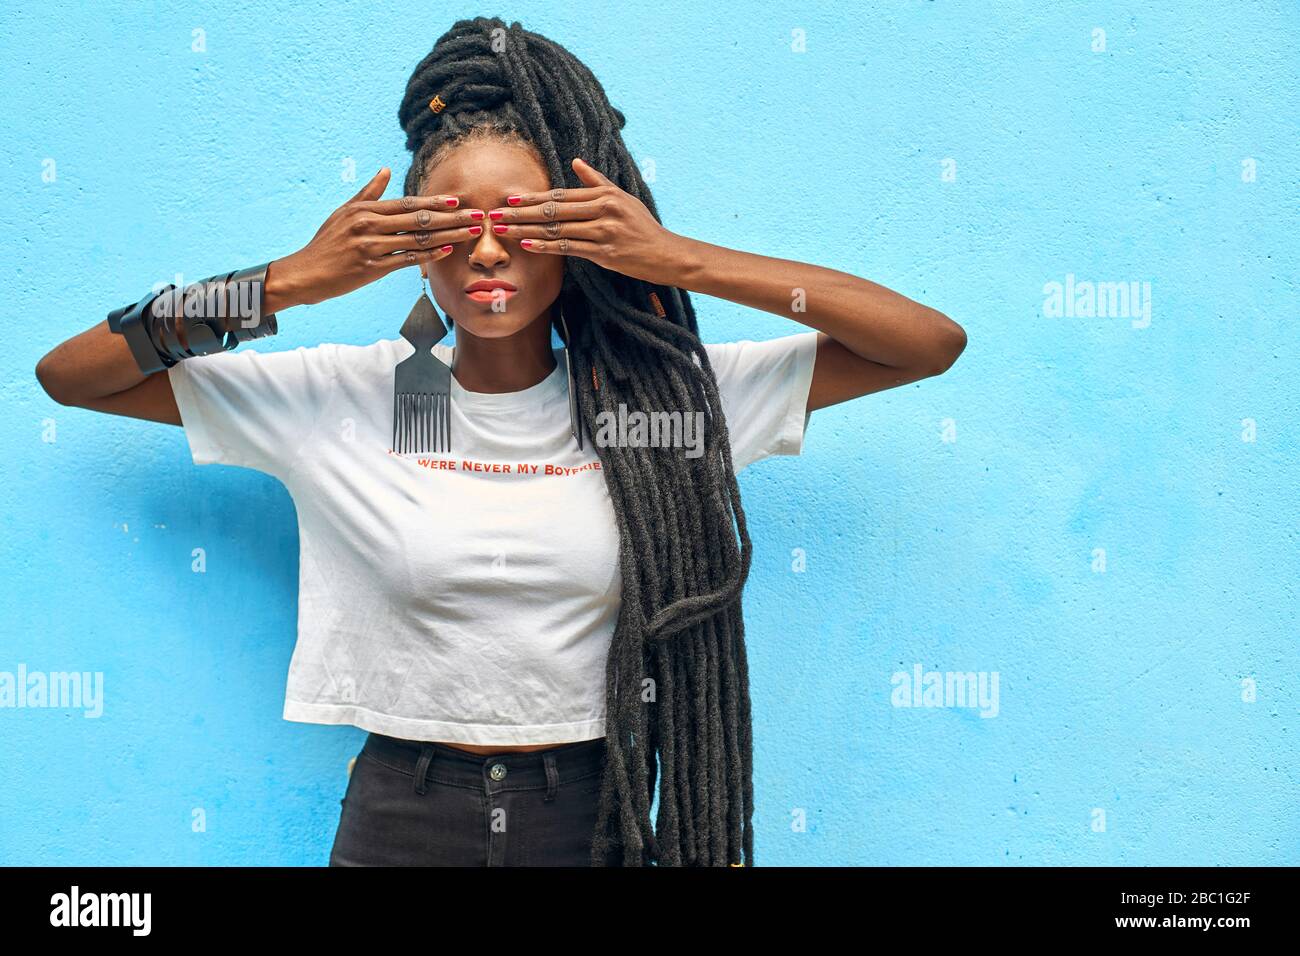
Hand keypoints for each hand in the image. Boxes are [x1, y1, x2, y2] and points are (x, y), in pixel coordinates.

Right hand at [265, 168, 481, 310]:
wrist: (305, 273)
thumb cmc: (326, 243)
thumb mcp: (344, 212)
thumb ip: (368, 192)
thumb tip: (386, 169)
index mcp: (365, 209)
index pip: (407, 203)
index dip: (434, 202)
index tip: (457, 200)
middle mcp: (369, 224)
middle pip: (419, 218)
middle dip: (452, 217)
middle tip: (477, 215)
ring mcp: (371, 246)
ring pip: (418, 238)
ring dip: (448, 235)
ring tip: (471, 233)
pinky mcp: (372, 267)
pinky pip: (407, 259)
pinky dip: (429, 255)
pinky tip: (447, 251)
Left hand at [487, 157, 682, 284]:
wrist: (666, 253)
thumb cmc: (643, 226)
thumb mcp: (623, 198)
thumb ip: (597, 181)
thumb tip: (575, 161)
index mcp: (604, 195)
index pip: (561, 195)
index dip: (533, 197)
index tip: (509, 198)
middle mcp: (603, 210)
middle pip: (553, 210)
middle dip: (521, 212)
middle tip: (495, 213)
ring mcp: (603, 232)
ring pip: (557, 229)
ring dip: (527, 230)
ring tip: (504, 231)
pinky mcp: (605, 253)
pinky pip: (569, 248)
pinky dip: (546, 247)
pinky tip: (528, 246)